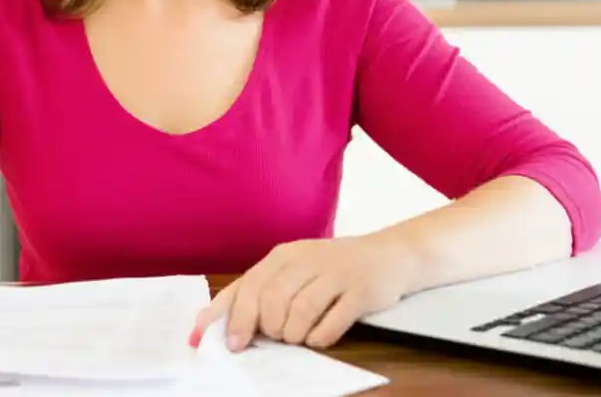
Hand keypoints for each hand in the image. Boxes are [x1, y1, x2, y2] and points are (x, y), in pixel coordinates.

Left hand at [189, 233, 412, 351]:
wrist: (390, 255)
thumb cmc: (331, 269)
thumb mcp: (294, 271)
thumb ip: (258, 293)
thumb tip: (211, 324)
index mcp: (284, 255)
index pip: (249, 285)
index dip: (235, 317)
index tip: (229, 345)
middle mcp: (307, 259)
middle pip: (272, 298)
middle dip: (267, 327)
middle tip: (274, 338)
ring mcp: (336, 273)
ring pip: (300, 310)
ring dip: (293, 333)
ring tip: (296, 337)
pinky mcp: (361, 290)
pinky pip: (333, 321)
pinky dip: (320, 337)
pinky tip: (318, 338)